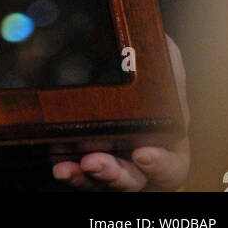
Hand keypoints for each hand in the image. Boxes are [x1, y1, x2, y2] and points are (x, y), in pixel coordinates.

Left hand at [52, 35, 189, 190]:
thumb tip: (159, 47)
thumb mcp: (163, 57)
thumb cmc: (145, 65)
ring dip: (85, 176)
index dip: (160, 165)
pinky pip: (77, 172)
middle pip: (132, 180)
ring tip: (69, 166)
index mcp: (168, 141)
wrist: (113, 64)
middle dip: (114, 174)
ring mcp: (112, 162)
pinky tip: (56, 161)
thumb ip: (166, 58)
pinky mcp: (84, 159)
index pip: (171, 166)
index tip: (142, 153)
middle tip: (94, 161)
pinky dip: (68, 168)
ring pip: (102, 181)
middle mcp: (140, 160)